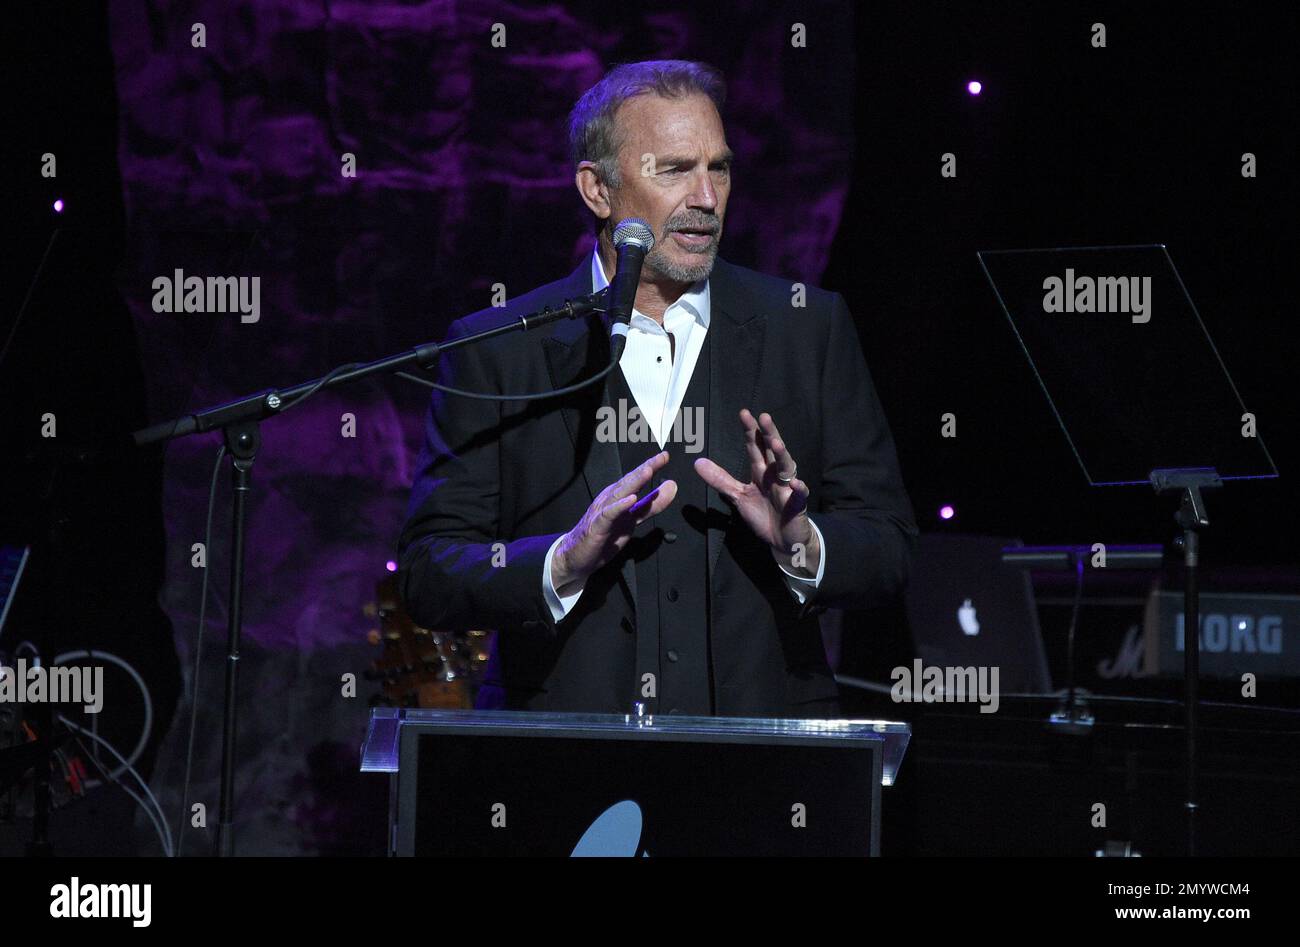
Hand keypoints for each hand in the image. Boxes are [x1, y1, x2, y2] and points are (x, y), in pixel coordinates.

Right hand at [551, 450, 677, 593]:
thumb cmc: (605, 536)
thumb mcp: (634, 519)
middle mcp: (610, 499)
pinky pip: (609, 514)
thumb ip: (652, 504)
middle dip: (645, 468)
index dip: (651, 466)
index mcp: (619, 496)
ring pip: (620, 493)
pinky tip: (631, 500)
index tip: (665, 456)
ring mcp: (602, 511)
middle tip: (660, 458)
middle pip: (629, 481)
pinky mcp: (597, 526)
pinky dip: (619, 506)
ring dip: (634, 482)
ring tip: (648, 472)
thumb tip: (672, 486)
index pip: (636, 478)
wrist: (578, 557)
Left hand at [694, 409, 815, 566]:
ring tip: (776, 444)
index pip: (755, 447)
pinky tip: (795, 483)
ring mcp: (788, 488)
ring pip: (787, 467)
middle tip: (764, 417)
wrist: (782, 540)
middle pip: (773, 450)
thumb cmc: (763, 514)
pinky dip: (799, 489)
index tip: (744, 413)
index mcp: (761, 471)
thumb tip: (697, 462)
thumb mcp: (738, 495)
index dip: (750, 431)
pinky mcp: (798, 504)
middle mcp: (776, 475)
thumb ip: (720, 479)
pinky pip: (800, 495)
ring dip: (782, 456)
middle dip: (769, 434)